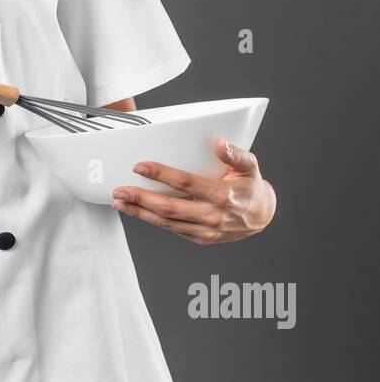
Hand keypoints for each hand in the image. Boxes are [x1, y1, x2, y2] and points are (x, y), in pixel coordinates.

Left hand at [111, 137, 276, 244]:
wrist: (262, 216)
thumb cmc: (251, 187)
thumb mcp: (250, 166)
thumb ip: (235, 153)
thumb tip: (218, 142)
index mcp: (222, 195)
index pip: (185, 183)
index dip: (160, 174)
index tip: (139, 166)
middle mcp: (212, 215)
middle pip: (169, 207)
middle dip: (140, 198)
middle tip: (119, 190)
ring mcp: (206, 231)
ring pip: (166, 223)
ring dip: (140, 213)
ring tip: (120, 202)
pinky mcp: (201, 239)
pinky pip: (173, 230)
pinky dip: (153, 220)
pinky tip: (138, 211)